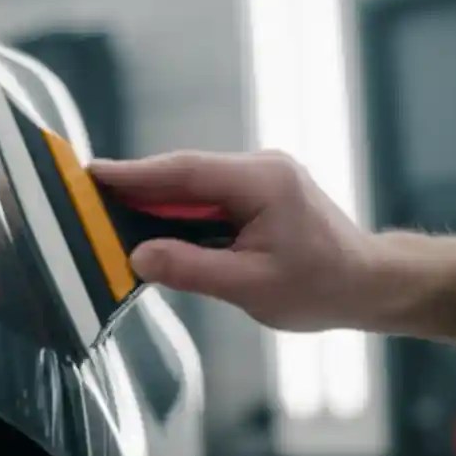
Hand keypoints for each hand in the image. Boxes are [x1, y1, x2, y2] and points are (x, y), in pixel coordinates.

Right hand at [90, 150, 385, 331]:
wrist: (369, 283)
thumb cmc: (320, 288)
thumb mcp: (251, 287)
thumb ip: (192, 269)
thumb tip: (137, 258)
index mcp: (262, 181)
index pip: (185, 171)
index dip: (135, 173)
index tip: (92, 174)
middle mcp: (261, 167)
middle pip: (184, 173)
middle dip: (136, 184)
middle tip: (86, 194)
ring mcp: (261, 176)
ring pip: (194, 184)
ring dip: (155, 199)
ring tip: (108, 210)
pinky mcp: (259, 191)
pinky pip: (208, 195)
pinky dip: (178, 209)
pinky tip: (151, 223)